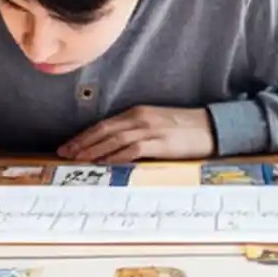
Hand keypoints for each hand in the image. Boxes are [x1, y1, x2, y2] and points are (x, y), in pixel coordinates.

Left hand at [57, 106, 214, 162]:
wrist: (212, 127)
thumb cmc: (185, 128)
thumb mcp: (156, 123)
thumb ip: (136, 131)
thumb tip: (113, 146)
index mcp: (137, 112)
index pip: (103, 124)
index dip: (83, 136)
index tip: (68, 146)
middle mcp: (140, 118)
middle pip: (104, 131)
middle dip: (82, 143)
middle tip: (64, 154)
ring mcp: (150, 130)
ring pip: (114, 139)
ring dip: (94, 150)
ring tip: (78, 161)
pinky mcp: (160, 143)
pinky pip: (132, 149)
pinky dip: (116, 156)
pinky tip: (104, 164)